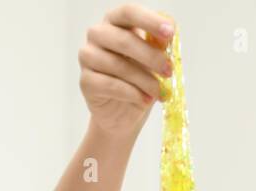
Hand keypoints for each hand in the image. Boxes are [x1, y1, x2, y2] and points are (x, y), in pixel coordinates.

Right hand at [78, 4, 173, 134]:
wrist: (123, 113)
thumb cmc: (140, 80)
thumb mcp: (154, 61)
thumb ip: (158, 46)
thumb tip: (168, 36)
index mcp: (116, 22)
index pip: (129, 12)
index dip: (150, 21)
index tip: (170, 33)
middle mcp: (98, 34)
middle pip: (124, 40)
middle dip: (151, 57)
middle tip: (169, 71)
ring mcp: (88, 56)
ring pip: (118, 65)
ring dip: (144, 80)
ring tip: (159, 93)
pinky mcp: (85, 81)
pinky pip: (110, 85)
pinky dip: (132, 94)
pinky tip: (145, 100)